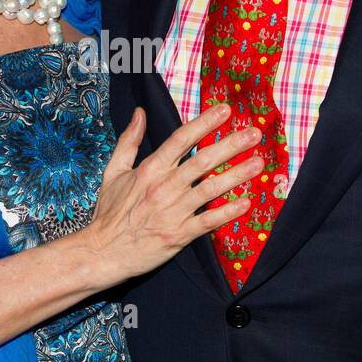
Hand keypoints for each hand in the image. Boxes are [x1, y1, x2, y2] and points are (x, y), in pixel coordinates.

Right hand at [85, 103, 261, 285]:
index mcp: (150, 170)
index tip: (225, 110)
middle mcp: (164, 187)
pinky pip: (208, 221)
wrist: (104, 251)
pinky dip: (228, 212)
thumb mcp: (113, 172)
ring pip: (211, 189)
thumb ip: (128, 141)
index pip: (181, 139)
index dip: (204, 123)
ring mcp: (173, 211)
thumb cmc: (109, 212)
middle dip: (231, 145)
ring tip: (258, 163)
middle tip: (254, 133)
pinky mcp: (179, 234)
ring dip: (237, 175)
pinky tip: (247, 203)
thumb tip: (140, 113)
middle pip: (203, 161)